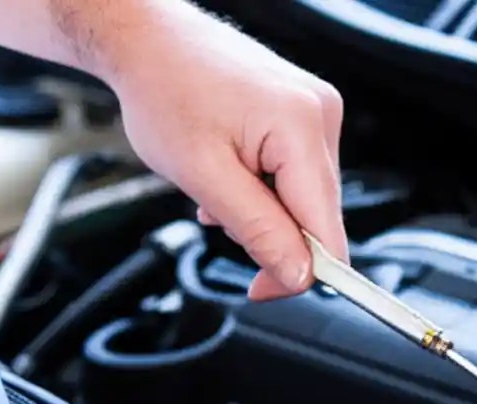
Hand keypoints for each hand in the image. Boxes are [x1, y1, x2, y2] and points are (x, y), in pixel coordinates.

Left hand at [0, 0, 347, 299]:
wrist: (149, 41)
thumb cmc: (165, 90)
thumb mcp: (203, 176)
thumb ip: (256, 229)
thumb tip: (298, 275)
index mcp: (302, 127)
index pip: (327, 229)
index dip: (299, 272)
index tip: (261, 290)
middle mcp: (321, 115)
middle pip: (317, 215)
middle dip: (270, 234)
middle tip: (217, 220)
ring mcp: (315, 110)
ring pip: (302, 198)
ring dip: (260, 210)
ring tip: (215, 184)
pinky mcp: (302, 111)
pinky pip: (293, 173)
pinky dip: (260, 187)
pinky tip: (227, 170)